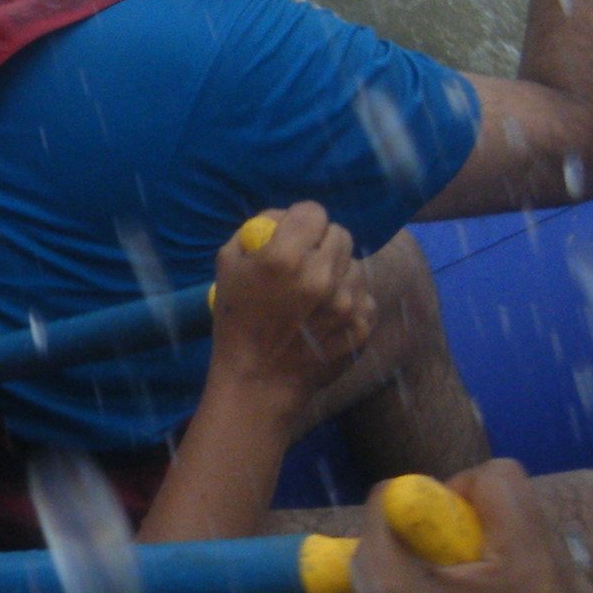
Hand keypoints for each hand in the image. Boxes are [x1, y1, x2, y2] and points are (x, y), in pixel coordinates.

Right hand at [206, 202, 373, 421]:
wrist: (259, 380)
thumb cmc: (236, 320)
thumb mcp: (228, 265)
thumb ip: (255, 231)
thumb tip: (283, 218)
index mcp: (284, 257)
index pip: (314, 212)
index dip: (302, 219)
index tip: (295, 232)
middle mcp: (321, 276)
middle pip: (340, 234)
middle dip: (322, 241)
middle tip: (306, 259)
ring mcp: (346, 304)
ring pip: (354, 265)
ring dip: (338, 270)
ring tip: (317, 290)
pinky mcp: (362, 327)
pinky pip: (365, 296)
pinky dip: (350, 299)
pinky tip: (329, 312)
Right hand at [354, 461, 592, 592]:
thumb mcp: (383, 587)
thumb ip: (384, 520)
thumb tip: (400, 492)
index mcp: (536, 572)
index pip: (501, 477)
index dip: (455, 490)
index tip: (435, 536)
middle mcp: (580, 590)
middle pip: (521, 511)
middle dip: (474, 529)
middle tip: (445, 571)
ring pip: (536, 547)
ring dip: (493, 561)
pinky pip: (548, 582)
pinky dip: (512, 590)